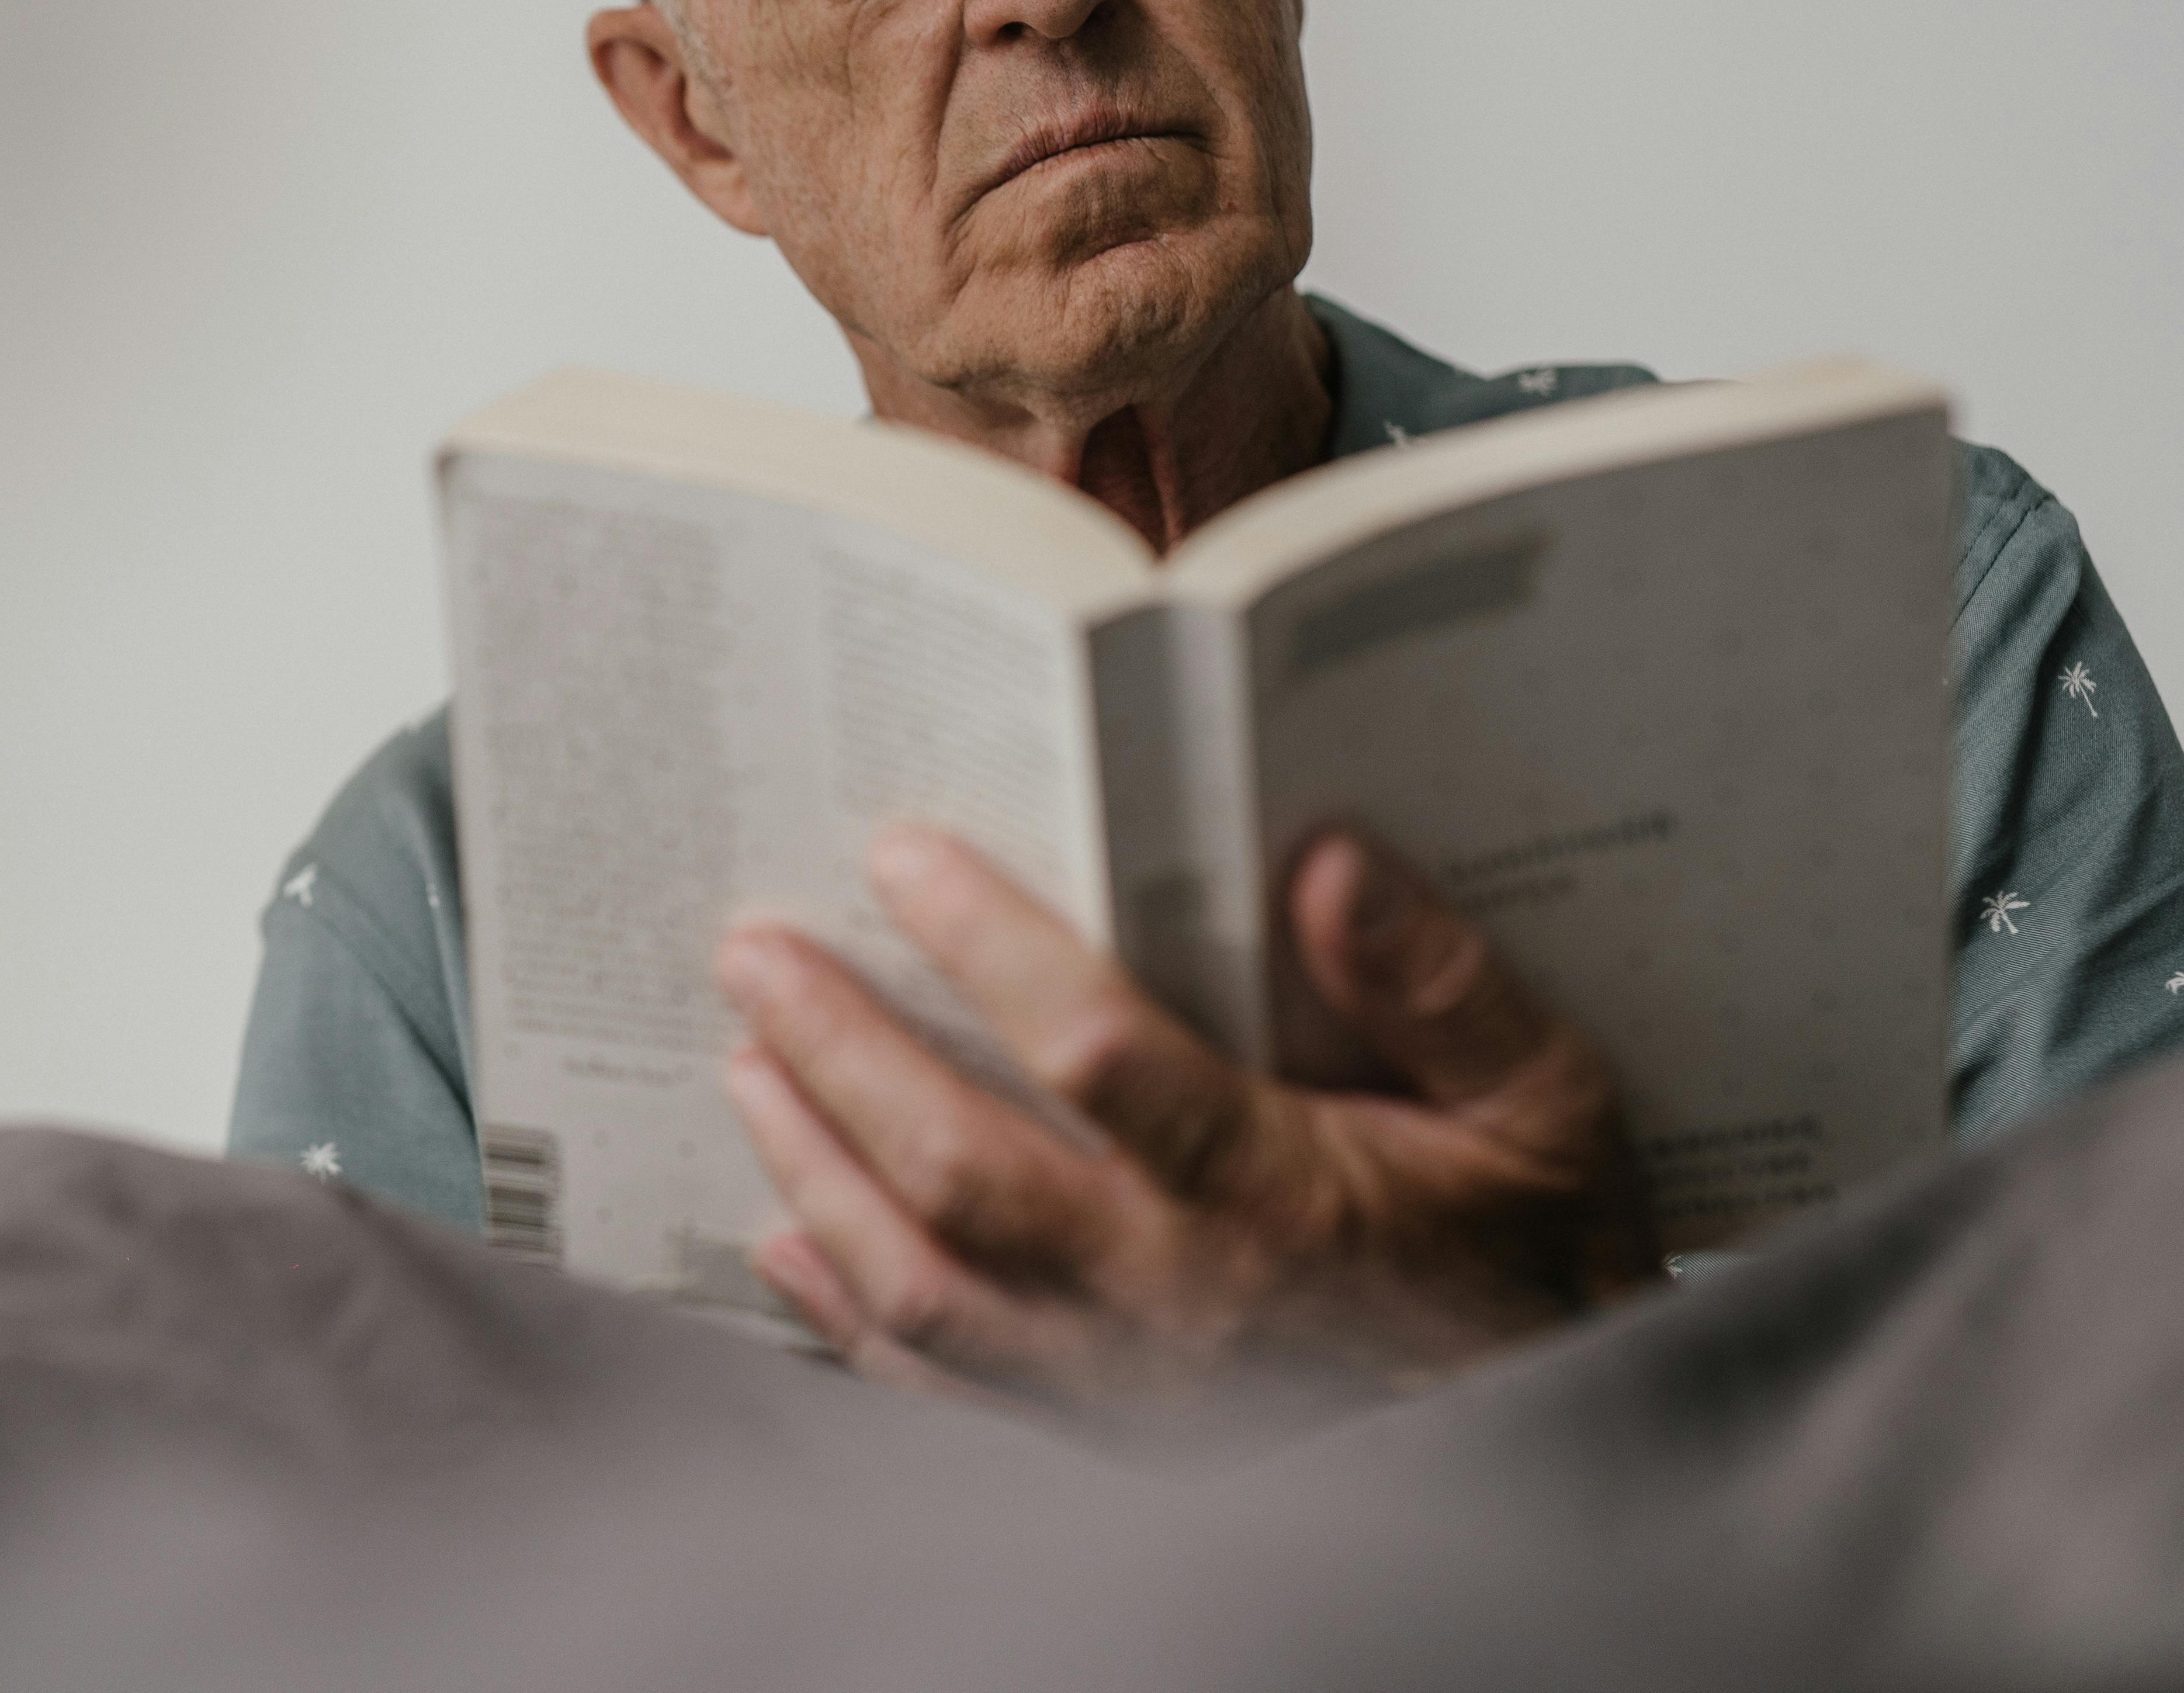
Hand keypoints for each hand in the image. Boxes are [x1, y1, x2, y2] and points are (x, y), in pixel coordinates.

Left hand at [714, 825, 1658, 1416]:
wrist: (1568, 1455)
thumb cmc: (1543, 1267)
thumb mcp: (1549, 1110)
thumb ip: (1442, 985)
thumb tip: (1327, 857)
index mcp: (1277, 1195)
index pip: (1098, 1055)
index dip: (989, 946)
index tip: (898, 855)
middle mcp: (1176, 1299)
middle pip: (962, 1171)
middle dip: (841, 1051)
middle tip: (751, 948)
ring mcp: (1124, 1389)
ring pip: (922, 1282)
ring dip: (816, 1165)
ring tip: (741, 1060)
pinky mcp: (1101, 1452)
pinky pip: (939, 1390)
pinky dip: (843, 1317)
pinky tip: (779, 1241)